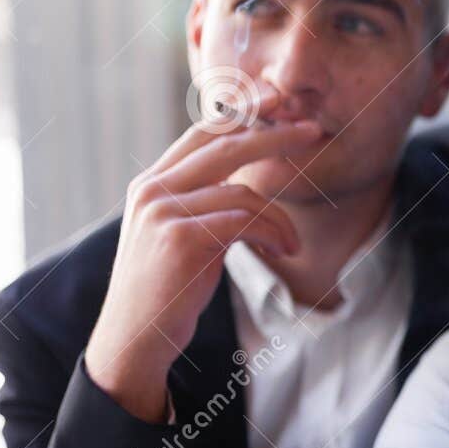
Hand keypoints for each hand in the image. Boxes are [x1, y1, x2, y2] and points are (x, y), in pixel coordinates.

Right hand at [84, 118, 319, 420]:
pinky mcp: (182, 238)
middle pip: (225, 145)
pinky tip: (285, 249)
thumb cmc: (166, 288)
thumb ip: (201, 202)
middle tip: (313, 131)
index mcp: (151, 183)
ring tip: (292, 243)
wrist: (135, 337)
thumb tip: (245, 184)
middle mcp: (152, 190)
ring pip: (244, 193)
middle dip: (275, 135)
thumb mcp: (179, 234)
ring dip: (280, 219)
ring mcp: (164, 212)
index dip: (245, 118)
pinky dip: (274, 233)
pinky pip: (245, 220)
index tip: (282, 110)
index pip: (203, 133)